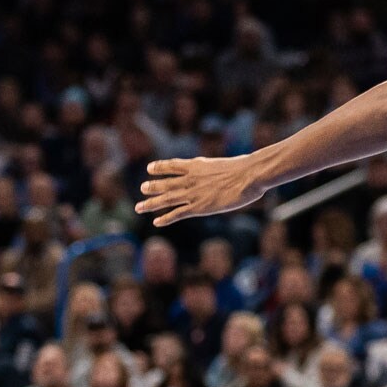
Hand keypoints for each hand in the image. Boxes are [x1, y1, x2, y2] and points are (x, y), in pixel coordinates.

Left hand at [137, 154, 269, 226]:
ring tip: (139, 207)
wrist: (248, 175)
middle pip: (166, 183)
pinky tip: (156, 222)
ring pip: (166, 199)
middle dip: (153, 187)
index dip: (160, 167)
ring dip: (151, 203)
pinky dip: (165, 218)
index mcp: (197, 165)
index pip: (173, 165)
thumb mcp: (227, 164)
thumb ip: (220, 170)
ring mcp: (193, 193)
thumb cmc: (245, 170)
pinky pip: (177, 213)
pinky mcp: (199, 207)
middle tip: (142, 189)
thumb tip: (230, 172)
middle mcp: (190, 178)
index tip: (150, 169)